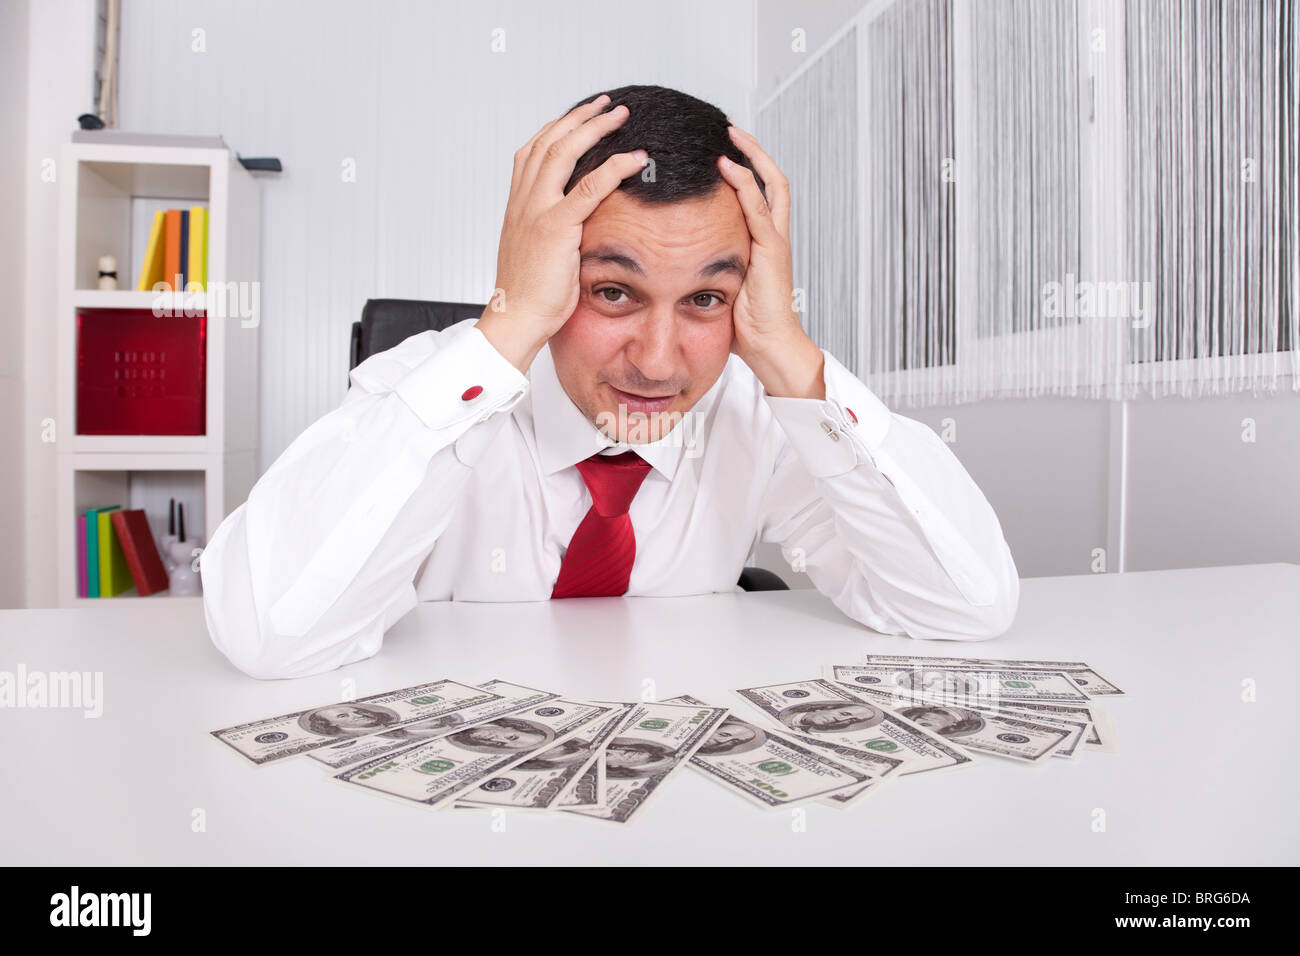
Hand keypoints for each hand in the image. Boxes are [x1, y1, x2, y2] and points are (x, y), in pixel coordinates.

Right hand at [477, 95, 648, 372]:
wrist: (515, 317)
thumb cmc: (528, 295)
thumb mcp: (538, 252)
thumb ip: (554, 230)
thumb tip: (577, 226)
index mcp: (518, 204)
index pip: (535, 151)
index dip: (558, 127)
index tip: (580, 116)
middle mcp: (524, 200)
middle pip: (550, 141)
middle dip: (580, 117)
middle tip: (607, 106)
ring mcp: (537, 211)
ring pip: (564, 152)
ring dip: (595, 129)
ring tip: (620, 117)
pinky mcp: (555, 228)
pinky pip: (587, 189)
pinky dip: (613, 168)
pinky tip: (633, 158)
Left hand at [717, 124, 824, 399]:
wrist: (771, 347)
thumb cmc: (747, 325)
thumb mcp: (722, 286)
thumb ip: (708, 267)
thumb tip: (675, 262)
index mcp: (764, 242)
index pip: (759, 193)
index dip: (745, 168)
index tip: (723, 150)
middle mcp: (774, 235)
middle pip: (772, 178)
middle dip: (753, 151)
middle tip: (731, 129)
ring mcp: (776, 241)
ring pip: (771, 185)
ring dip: (751, 157)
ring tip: (732, 135)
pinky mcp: (772, 251)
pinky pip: (760, 209)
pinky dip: (745, 184)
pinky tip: (729, 167)